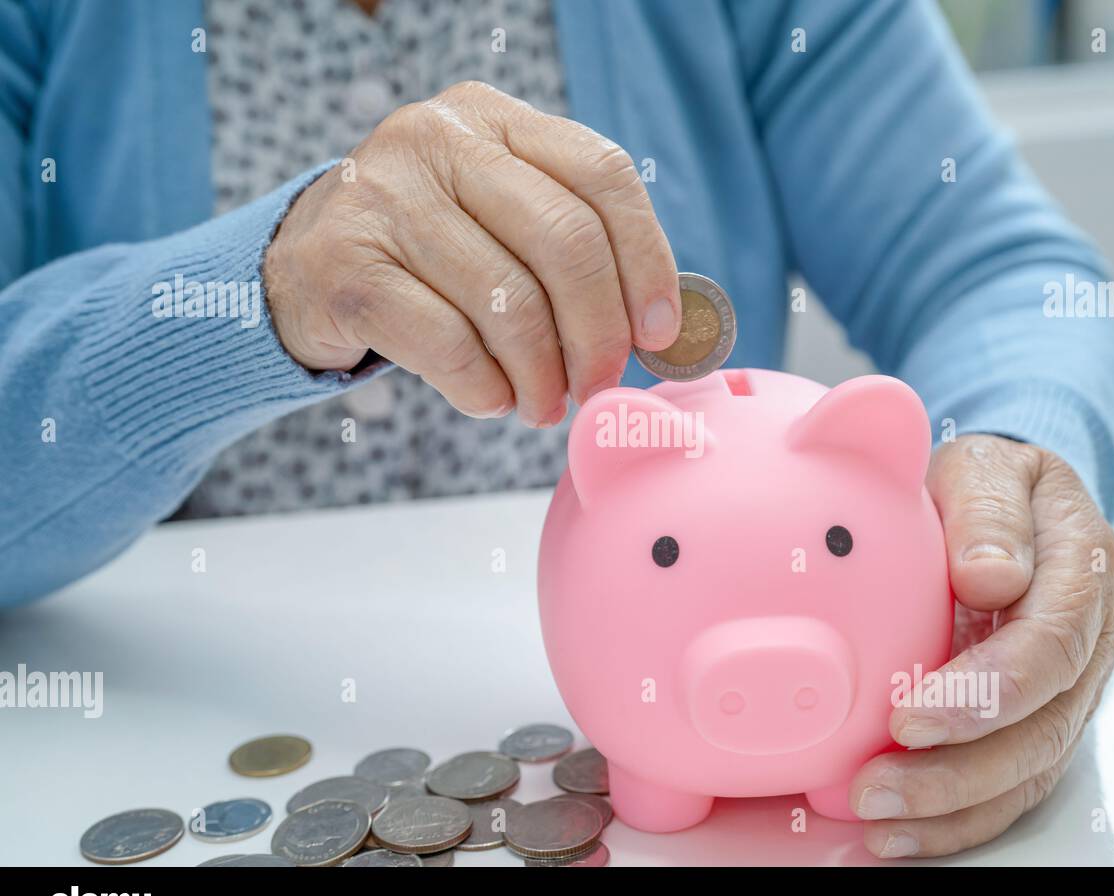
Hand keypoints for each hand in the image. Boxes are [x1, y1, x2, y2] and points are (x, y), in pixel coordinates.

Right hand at [264, 81, 681, 426]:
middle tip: (601, 385)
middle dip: (598, 333)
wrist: (300, 271)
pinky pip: (449, 345)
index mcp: (493, 119)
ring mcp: (383, 197)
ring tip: (543, 405)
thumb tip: (660, 330)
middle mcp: (437, 140)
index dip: (647, 260)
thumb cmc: (427, 257)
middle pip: (564, 240)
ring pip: (509, 303)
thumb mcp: (499, 221)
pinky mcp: (344, 267)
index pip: (602, 175)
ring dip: (542, 377)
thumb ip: (573, 251)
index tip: (660, 332)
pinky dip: (485, 389)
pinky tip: (491, 398)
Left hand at [849, 434, 1113, 856]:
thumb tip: (992, 575)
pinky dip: (958, 817)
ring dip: (952, 804)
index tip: (911, 715)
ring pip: (1029, 768)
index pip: (1050, 644)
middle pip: (1044, 727)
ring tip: (877, 817)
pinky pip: (1011, 783)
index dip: (988, 690)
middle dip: (960, 770)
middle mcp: (1091, 640)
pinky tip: (900, 832)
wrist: (1009, 502)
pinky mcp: (1039, 719)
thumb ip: (988, 511)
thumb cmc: (988, 485)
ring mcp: (1071, 688)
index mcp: (1084, 570)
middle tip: (876, 785)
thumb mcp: (985, 467)